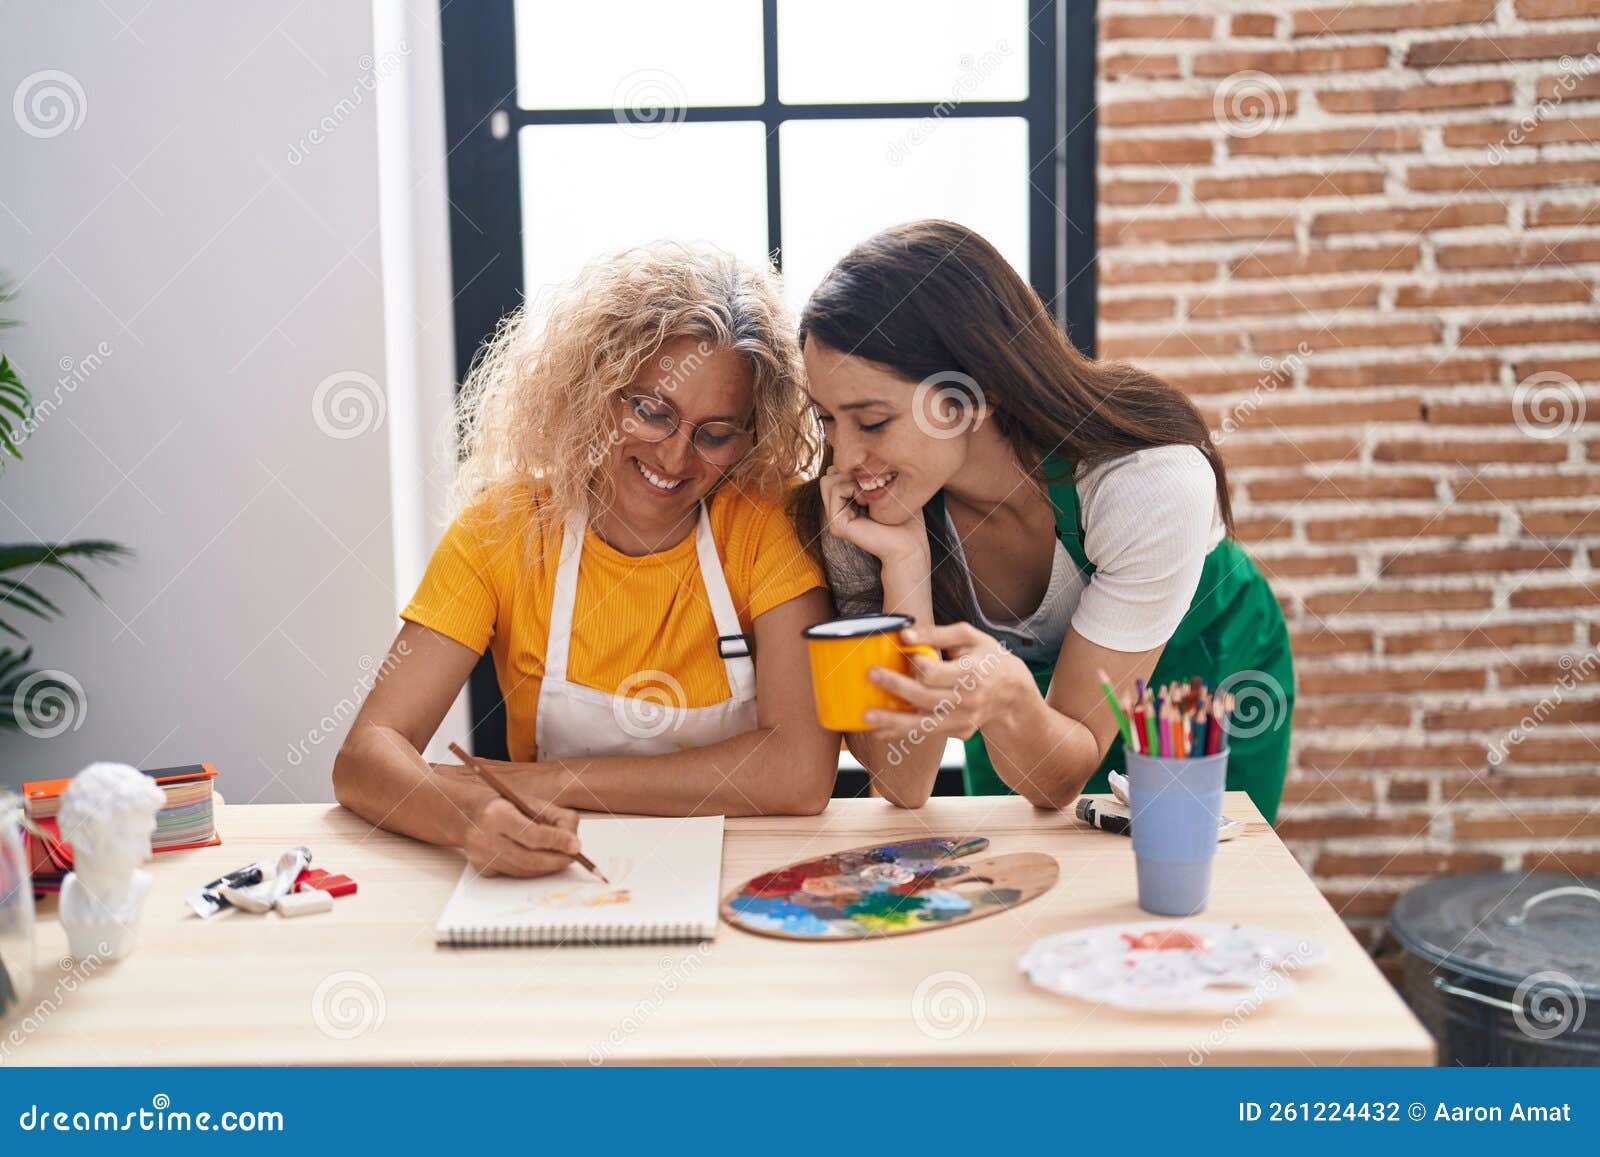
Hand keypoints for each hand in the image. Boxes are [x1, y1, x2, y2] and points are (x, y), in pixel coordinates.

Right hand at [462, 795, 582, 877]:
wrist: (467, 813)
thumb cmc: (506, 805)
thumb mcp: (531, 802)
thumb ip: (556, 818)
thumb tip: (574, 843)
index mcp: (496, 814)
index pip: (532, 834)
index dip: (557, 841)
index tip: (576, 846)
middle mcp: (484, 837)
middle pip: (528, 858)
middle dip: (556, 860)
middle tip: (573, 856)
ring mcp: (481, 856)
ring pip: (523, 870)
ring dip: (546, 866)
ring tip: (560, 858)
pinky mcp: (482, 869)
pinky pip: (515, 874)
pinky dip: (532, 870)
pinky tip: (540, 860)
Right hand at [819, 466, 929, 567]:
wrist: (909, 544)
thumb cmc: (905, 516)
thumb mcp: (885, 487)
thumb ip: (866, 473)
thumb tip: (849, 457)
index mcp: (846, 504)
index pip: (835, 471)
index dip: (853, 468)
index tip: (875, 482)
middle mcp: (837, 511)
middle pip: (829, 474)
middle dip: (850, 473)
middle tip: (871, 489)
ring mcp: (834, 519)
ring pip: (827, 479)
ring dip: (851, 480)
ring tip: (868, 497)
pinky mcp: (837, 524)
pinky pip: (835, 489)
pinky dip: (852, 488)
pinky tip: (866, 502)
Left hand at [861, 622, 1033, 741]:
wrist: (1012, 693)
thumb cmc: (987, 658)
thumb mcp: (970, 638)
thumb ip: (937, 634)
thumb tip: (905, 634)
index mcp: (972, 673)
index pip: (936, 672)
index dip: (916, 663)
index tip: (903, 651)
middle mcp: (968, 700)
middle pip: (925, 697)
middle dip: (896, 687)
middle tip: (871, 675)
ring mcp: (963, 720)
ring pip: (923, 724)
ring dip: (893, 721)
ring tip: (867, 717)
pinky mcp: (958, 732)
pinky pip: (926, 733)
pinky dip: (902, 733)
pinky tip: (880, 730)